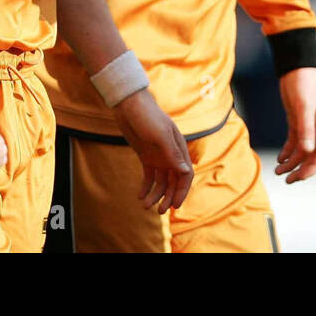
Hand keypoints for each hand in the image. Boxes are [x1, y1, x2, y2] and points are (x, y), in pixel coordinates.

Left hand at [113, 88, 193, 212]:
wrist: (129, 104)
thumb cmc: (147, 116)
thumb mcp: (160, 135)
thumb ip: (173, 153)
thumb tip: (186, 172)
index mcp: (179, 148)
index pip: (185, 175)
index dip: (182, 191)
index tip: (174, 205)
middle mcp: (170, 154)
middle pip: (174, 181)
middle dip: (168, 196)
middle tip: (160, 211)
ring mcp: (158, 155)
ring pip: (161, 181)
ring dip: (155, 194)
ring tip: (145, 206)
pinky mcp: (146, 155)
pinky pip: (149, 176)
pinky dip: (146, 187)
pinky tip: (140, 196)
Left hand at [276, 67, 315, 183]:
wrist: (296, 66)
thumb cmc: (303, 83)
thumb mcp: (303, 106)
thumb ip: (305, 128)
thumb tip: (307, 151)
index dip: (312, 169)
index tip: (298, 178)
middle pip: (312, 156)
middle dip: (301, 170)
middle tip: (287, 181)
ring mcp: (308, 124)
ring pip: (302, 150)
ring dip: (292, 163)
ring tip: (278, 171)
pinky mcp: (298, 120)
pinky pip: (295, 141)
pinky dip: (288, 152)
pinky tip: (280, 159)